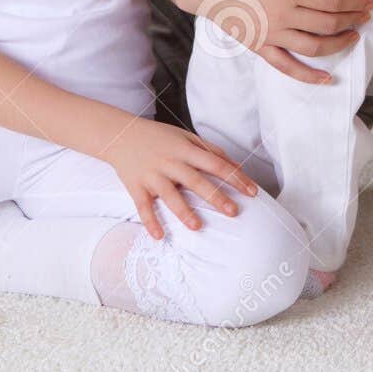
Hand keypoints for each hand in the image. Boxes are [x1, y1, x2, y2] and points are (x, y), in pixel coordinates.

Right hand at [103, 115, 259, 238]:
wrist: (120, 134)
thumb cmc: (159, 137)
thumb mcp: (187, 137)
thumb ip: (212, 151)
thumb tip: (237, 167)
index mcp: (185, 149)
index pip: (216, 164)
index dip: (235, 177)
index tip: (252, 192)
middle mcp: (170, 161)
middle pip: (196, 180)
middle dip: (216, 197)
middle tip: (234, 212)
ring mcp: (152, 174)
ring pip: (170, 195)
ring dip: (184, 211)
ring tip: (198, 227)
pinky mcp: (135, 186)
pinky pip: (143, 207)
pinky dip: (150, 222)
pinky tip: (159, 236)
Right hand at [195, 0, 372, 84]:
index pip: (334, 1)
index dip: (356, 3)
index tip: (370, 2)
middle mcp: (282, 15)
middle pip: (329, 24)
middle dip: (353, 21)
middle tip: (366, 16)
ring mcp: (270, 35)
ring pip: (314, 47)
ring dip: (339, 45)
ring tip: (352, 36)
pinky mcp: (258, 46)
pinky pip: (287, 66)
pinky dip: (308, 76)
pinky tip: (327, 79)